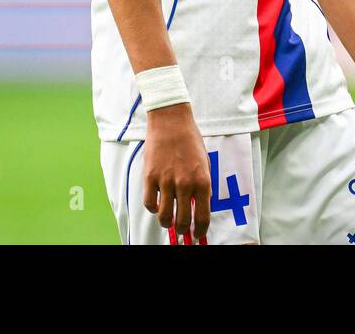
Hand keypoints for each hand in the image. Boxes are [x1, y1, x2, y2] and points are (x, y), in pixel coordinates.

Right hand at [142, 102, 211, 240]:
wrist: (171, 120)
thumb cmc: (190, 140)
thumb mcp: (204, 163)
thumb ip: (203, 186)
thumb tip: (199, 207)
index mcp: (202, 181)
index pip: (203, 217)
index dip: (200, 230)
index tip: (197, 234)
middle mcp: (185, 184)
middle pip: (183, 221)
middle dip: (182, 230)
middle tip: (181, 229)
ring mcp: (166, 181)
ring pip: (164, 216)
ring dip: (166, 222)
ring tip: (167, 220)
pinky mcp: (150, 176)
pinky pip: (149, 203)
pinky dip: (152, 208)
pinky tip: (156, 203)